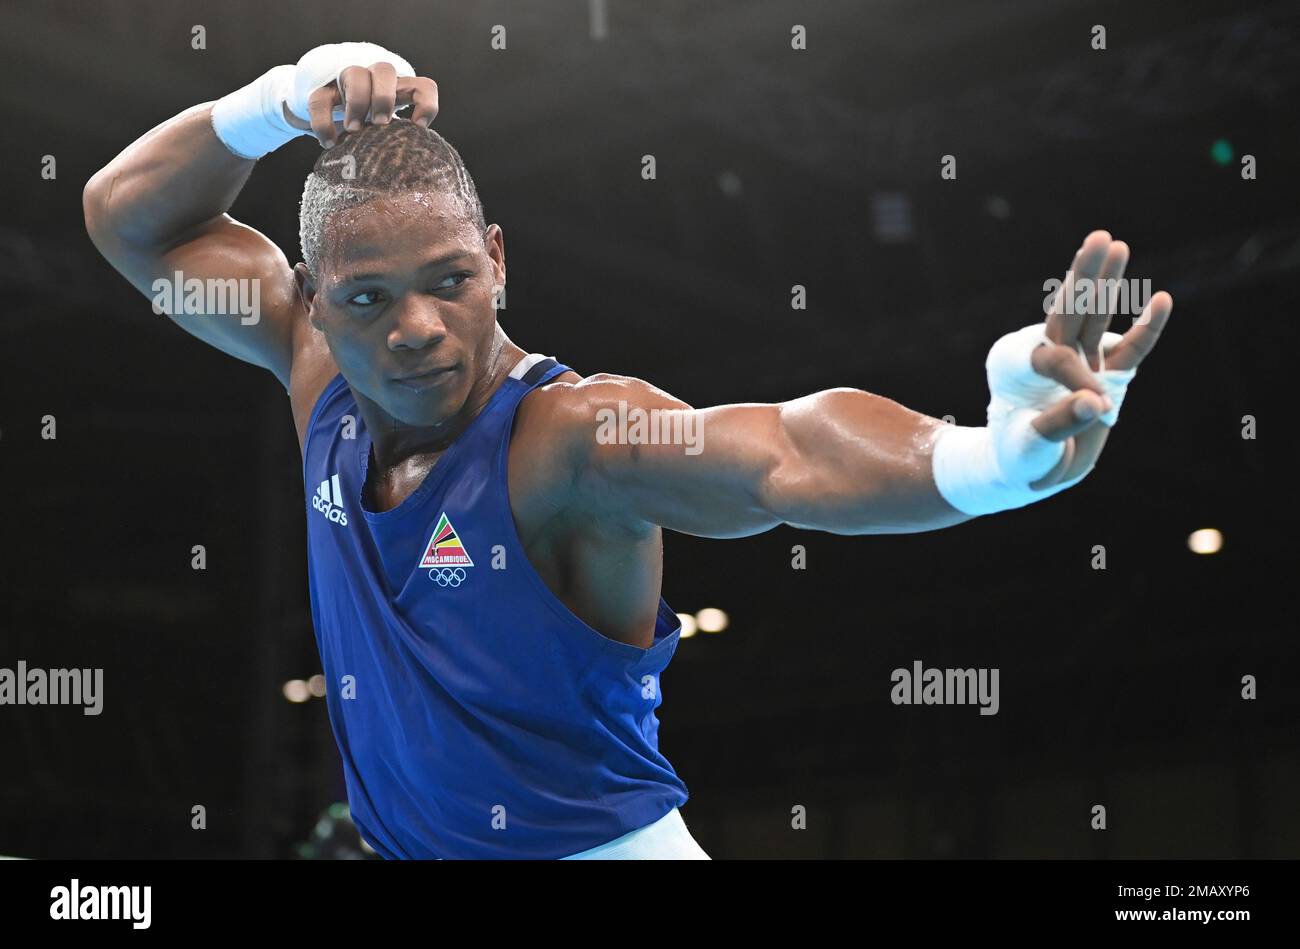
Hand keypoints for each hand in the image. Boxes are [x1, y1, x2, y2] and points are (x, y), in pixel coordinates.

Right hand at [276, 43, 438, 147]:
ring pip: (355, 74)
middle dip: (383, 97)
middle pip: (384, 70)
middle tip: (380, 124)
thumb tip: (410, 171)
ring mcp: (348, 82)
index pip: (422, 85)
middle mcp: (374, 80)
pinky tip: (330, 144)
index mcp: (399, 91)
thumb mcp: (390, 135)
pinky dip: (324, 122)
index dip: (425, 103)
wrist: (335, 118)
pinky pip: (320, 99)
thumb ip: (400, 143)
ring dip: (357, 102)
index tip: (419, 127)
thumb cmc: (373, 133)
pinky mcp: (324, 92)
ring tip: (355, 130)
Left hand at [1026, 230, 1171, 487]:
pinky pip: (1128, 348)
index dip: (1077, 379)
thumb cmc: (1019, 460)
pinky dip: (1146, 329)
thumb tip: (1095, 404)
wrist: (1029, 473)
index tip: (1097, 412)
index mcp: (1017, 366)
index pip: (1054, 357)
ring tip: (1117, 245)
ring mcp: (1077, 362)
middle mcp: (1046, 355)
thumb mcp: (1029, 447)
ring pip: (1094, 318)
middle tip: (1099, 237)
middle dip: (1085, 276)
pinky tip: (1161, 299)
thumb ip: (1058, 423)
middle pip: (1068, 311)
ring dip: (1107, 284)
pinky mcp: (1103, 376)